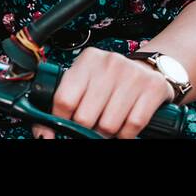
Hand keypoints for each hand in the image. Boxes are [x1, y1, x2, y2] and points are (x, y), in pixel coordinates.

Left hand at [31, 48, 175, 139]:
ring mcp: (132, 75)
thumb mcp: (86, 80)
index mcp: (87, 61)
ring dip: (105, 133)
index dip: (60, 121)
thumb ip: (66, 100)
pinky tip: (122, 129)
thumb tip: (44, 133)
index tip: (61, 130)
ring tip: (106, 127)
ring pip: (108, 124)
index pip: (64, 99)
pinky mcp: (152, 88)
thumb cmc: (110, 78)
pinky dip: (125, 135)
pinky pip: (132, 125)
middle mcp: (109, 64)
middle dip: (85, 129)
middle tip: (88, 128)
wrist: (148, 68)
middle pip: (85, 116)